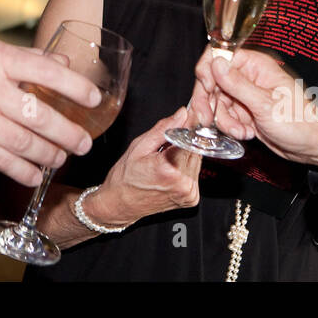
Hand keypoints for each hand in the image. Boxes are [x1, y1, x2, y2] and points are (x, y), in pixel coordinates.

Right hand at [0, 40, 100, 187]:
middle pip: (39, 114)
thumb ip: (24, 59)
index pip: (45, 71)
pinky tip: (35, 174)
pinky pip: (3, 161)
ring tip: (61, 158)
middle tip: (84, 142)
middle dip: (68, 132)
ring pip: (25, 142)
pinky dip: (24, 171)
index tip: (94, 99)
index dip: (74, 87)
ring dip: (49, 154)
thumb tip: (62, 63)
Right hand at [85, 107, 201, 228]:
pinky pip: (195, 173)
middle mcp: (182, 184)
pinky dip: (187, 166)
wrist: (120, 204)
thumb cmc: (125, 177)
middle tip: (169, 140)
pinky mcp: (191, 198)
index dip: (190, 125)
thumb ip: (163, 129)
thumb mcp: (139, 146)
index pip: (190, 139)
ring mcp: (188, 193)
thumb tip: (182, 114)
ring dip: (187, 153)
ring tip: (167, 155)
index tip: (190, 116)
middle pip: (196, 149)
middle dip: (186, 139)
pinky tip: (172, 167)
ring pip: (198, 160)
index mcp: (168, 170)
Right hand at [198, 50, 317, 167]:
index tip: (206, 87)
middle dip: (209, 102)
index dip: (208, 70)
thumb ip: (237, 84)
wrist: (311, 145)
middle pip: (212, 81)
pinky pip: (225, 116)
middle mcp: (248, 77)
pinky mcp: (244, 111)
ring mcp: (245, 95)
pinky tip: (246, 134)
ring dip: (223, 120)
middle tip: (207, 119)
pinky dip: (231, 127)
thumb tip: (215, 64)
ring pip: (216, 102)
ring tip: (240, 131)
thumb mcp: (265, 104)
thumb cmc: (299, 121)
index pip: (220, 55)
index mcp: (256, 65)